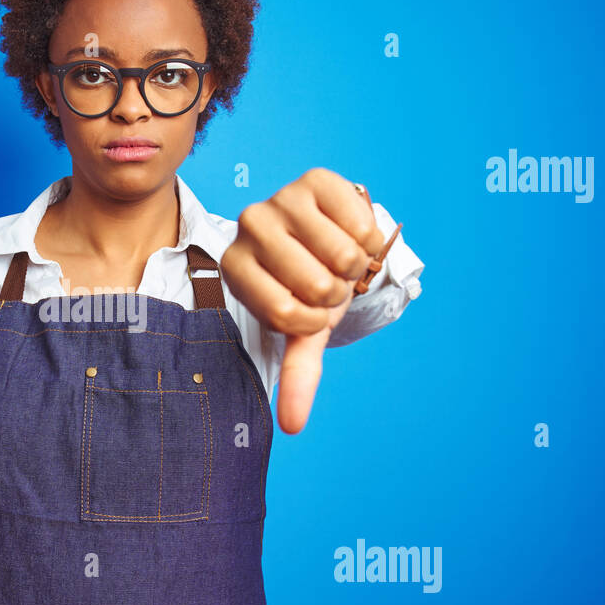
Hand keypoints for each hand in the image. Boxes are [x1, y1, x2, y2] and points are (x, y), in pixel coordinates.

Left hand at [221, 168, 384, 434]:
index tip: (308, 308)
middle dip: (336, 292)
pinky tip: (351, 233)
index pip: (285, 314)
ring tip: (339, 258)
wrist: (331, 237)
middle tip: (327, 279)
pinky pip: (362, 226)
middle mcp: (248, 226)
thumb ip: (296, 375)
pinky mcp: (316, 179)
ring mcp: (280, 198)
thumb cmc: (308, 287)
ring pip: (343, 256)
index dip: (312, 320)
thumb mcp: (302, 330)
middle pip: (317, 285)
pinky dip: (369, 239)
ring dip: (355, 266)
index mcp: (235, 268)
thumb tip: (292, 425)